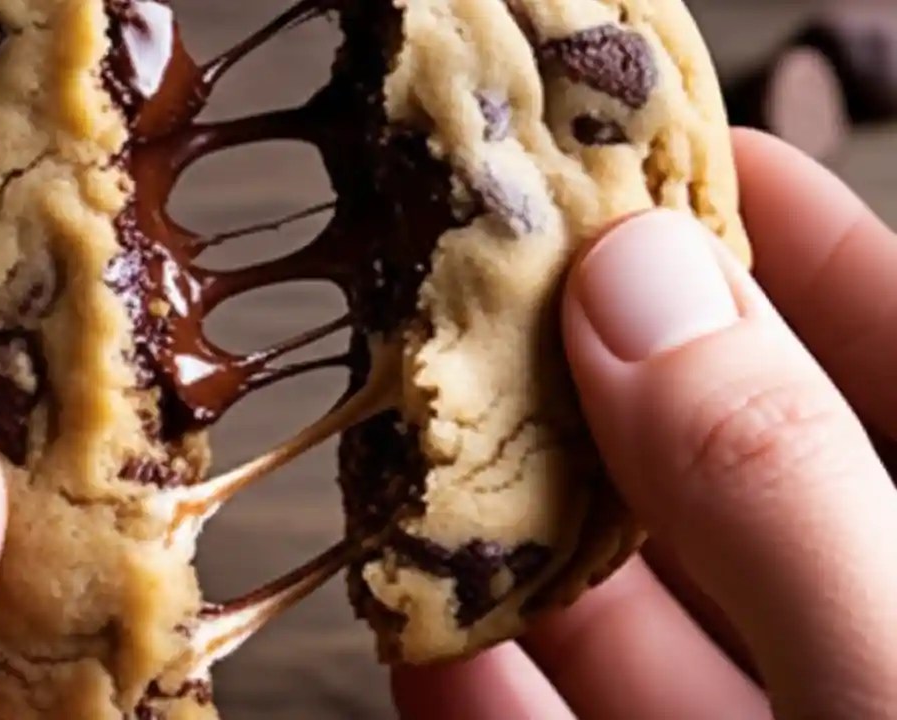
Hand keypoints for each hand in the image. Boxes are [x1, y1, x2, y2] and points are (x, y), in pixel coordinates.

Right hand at [393, 129, 896, 719]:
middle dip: (596, 378)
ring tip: (414, 453)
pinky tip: (422, 641)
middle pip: (727, 463)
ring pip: (639, 611)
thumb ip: (775, 480)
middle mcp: (875, 625)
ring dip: (512, 536)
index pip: (891, 341)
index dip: (785, 239)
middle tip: (482, 297)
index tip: (657, 163)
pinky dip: (487, 690)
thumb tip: (635, 285)